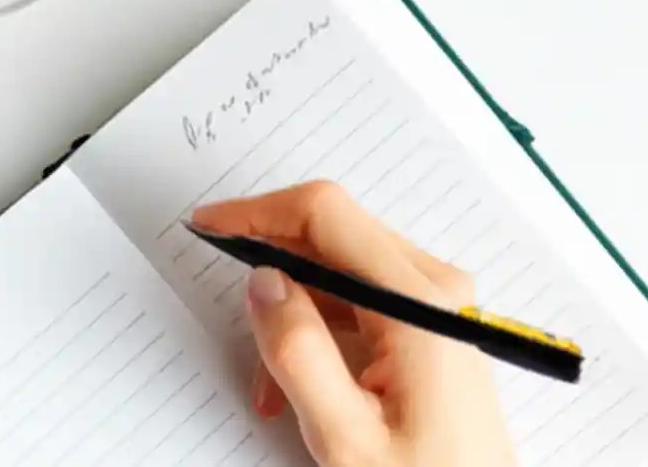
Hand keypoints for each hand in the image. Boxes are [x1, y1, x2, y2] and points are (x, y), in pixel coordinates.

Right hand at [194, 182, 515, 466]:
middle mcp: (434, 289)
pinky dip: (319, 327)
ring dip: (293, 309)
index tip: (212, 226)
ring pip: (340, 270)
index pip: (327, 215)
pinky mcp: (430, 326)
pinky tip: (300, 381)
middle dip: (272, 268)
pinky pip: (359, 300)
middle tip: (232, 304)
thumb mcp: (346, 435)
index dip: (259, 212)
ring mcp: (435, 305)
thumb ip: (299, 353)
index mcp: (419, 303)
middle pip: (332, 236)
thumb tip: (264, 282)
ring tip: (269, 380)